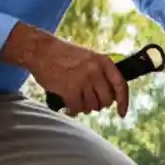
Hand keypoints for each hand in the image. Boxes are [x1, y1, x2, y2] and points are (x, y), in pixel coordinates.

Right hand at [5, 24, 127, 116]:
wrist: (41, 50)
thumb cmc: (63, 55)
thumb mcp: (88, 58)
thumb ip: (100, 73)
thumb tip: (110, 96)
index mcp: (103, 61)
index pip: (121, 85)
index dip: (124, 101)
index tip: (122, 113)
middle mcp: (95, 70)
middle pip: (107, 100)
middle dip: (98, 104)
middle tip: (88, 100)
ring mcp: (83, 80)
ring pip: (92, 106)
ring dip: (84, 107)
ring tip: (76, 99)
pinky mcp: (70, 89)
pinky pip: (77, 108)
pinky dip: (73, 110)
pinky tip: (68, 106)